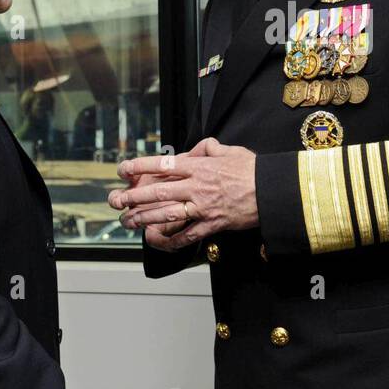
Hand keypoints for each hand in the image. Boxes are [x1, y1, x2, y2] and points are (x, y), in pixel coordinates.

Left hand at [108, 138, 256, 250]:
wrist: (273, 191)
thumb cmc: (254, 170)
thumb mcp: (231, 151)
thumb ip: (210, 148)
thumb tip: (199, 147)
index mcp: (200, 166)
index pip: (163, 164)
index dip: (140, 166)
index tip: (123, 169)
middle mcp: (197, 186)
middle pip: (159, 191)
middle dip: (134, 197)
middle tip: (116, 201)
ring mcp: (203, 207)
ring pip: (167, 213)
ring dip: (144, 218)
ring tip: (127, 221)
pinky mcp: (212, 224)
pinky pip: (188, 234)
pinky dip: (171, 239)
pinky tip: (157, 241)